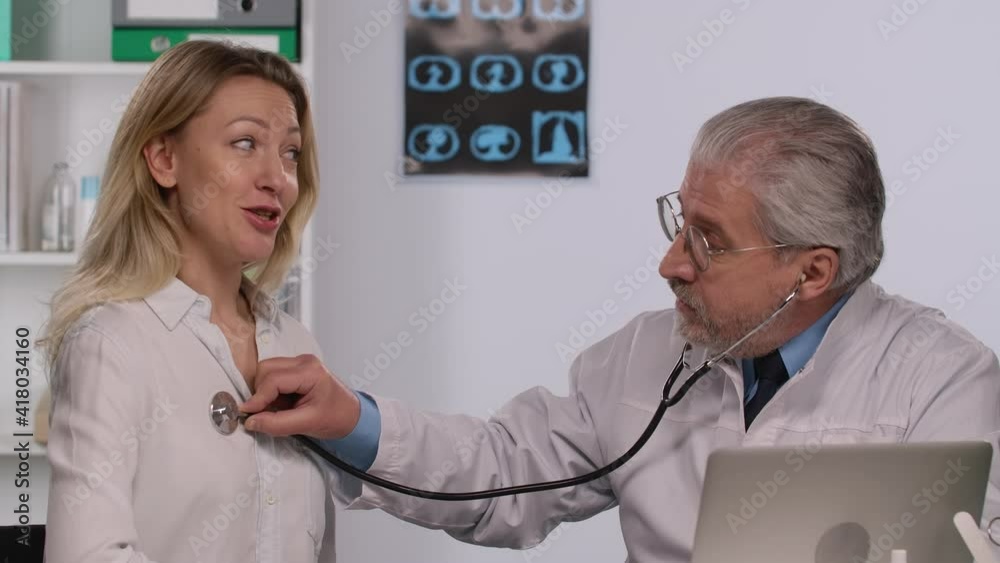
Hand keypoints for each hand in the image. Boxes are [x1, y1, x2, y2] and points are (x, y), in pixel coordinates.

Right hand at [238, 354, 360, 439]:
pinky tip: (283, 404)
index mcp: (310, 371)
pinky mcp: (296, 370)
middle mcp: (304, 362)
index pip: (273, 380)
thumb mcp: (307, 424)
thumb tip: (251, 421)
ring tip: (280, 408)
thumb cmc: (337, 417)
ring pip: (266, 371)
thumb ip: (277, 424)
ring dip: (265, 392)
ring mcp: (300, 364)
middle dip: (260, 392)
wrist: (352, 416)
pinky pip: (273, 376)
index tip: (247, 414)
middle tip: (267, 412)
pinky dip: (271, 391)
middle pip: (266, 369)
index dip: (257, 398)